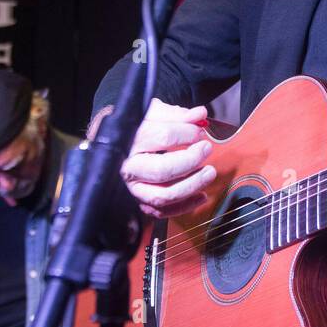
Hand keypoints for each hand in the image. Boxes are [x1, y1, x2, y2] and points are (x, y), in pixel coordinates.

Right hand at [120, 98, 216, 217]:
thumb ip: (176, 114)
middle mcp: (130, 167)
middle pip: (163, 170)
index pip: (162, 137)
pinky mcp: (141, 203)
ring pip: (164, 195)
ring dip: (192, 185)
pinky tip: (202, 195)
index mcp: (130, 141)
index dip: (187, 133)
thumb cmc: (137, 129)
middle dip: (191, 160)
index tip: (199, 131)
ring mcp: (135, 188)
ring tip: (209, 172)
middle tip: (206, 149)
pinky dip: (186, 206)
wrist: (117, 146)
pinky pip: (164, 212)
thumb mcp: (152, 114)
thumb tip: (200, 114)